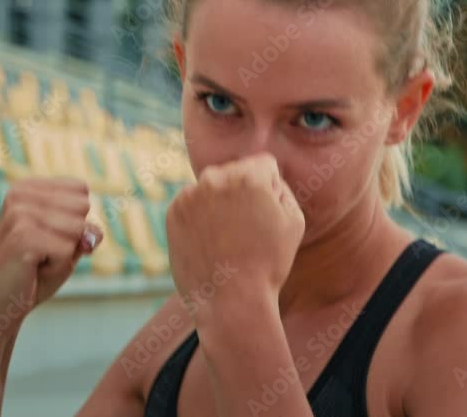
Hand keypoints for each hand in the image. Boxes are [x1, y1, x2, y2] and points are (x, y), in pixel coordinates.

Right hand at [0, 178, 102, 331]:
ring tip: (37, 261)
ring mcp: (19, 214)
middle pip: (82, 207)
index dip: (76, 220)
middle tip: (42, 252)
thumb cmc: (36, 272)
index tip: (47, 236)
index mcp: (26, 188)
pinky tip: (33, 270)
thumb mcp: (69, 245)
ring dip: (65, 253)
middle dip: (72, 238)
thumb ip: (88, 230)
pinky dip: (58, 267)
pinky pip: (68, 250)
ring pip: (77, 229)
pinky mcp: (22, 237)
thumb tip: (92, 233)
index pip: (81, 190)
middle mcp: (19, 195)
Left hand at [165, 153, 304, 319]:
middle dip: (242, 192)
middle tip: (247, 230)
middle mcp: (216, 177)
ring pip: (212, 186)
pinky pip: (193, 203)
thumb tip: (264, 173)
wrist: (231, 301)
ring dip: (219, 203)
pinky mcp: (173, 212)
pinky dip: (200, 217)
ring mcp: (190, 194)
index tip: (266, 217)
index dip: (270, 191)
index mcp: (249, 175)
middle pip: (236, 172)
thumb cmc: (268, 263)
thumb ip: (281, 186)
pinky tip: (210, 242)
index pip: (264, 165)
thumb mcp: (293, 220)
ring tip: (228, 239)